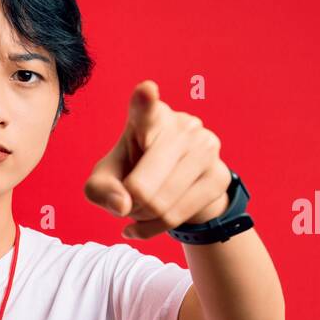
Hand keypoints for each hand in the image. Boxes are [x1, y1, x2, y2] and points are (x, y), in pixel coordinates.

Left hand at [83, 80, 231, 239]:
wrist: (176, 186)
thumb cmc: (132, 172)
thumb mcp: (104, 179)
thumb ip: (100, 190)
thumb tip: (123, 205)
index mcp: (149, 117)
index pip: (145, 108)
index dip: (145, 101)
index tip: (146, 91)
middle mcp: (182, 126)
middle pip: (142, 188)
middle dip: (127, 206)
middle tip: (127, 202)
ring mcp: (206, 149)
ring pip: (160, 206)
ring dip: (141, 217)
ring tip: (140, 208)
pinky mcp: (218, 176)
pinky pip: (176, 218)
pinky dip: (153, 228)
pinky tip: (148, 221)